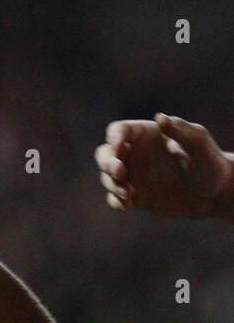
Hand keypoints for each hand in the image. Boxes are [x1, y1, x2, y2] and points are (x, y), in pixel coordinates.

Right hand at [95, 114, 233, 218]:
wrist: (217, 194)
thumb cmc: (210, 163)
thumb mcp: (199, 144)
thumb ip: (179, 130)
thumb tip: (160, 118)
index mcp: (146, 136)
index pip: (119, 130)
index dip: (114, 136)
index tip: (119, 145)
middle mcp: (135, 155)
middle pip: (105, 153)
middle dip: (107, 162)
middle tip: (120, 172)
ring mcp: (133, 177)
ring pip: (107, 177)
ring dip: (111, 183)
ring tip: (129, 193)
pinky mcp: (136, 197)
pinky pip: (115, 199)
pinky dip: (116, 201)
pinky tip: (128, 204)